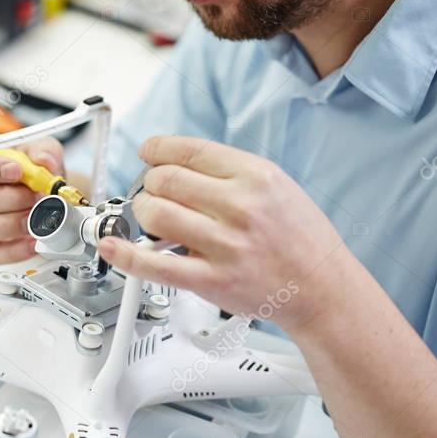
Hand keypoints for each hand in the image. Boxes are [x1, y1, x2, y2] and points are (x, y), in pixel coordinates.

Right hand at [0, 138, 64, 263]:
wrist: (41, 194)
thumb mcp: (41, 151)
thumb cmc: (31, 172)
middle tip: (37, 197)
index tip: (17, 171)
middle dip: (11, 199)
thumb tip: (44, 161)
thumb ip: (44, 150)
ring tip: (36, 218)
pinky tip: (33, 240)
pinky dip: (15, 249)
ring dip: (13, 224)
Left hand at [98, 136, 351, 334]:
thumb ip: (226, 172)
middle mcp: (241, 207)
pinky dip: (125, 255)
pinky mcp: (212, 280)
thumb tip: (173, 161)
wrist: (324, 289)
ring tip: (153, 219)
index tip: (148, 152)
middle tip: (155, 193)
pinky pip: (155, 265)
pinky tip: (112, 245)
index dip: (158, 149)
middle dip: (151, 184)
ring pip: (155, 214)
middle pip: (165, 180)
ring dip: (143, 213)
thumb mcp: (276, 186)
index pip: (189, 150)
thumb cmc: (298, 238)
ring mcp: (225, 245)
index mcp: (256, 177)